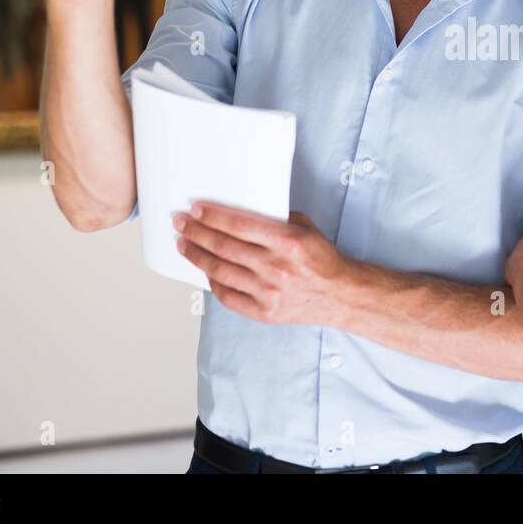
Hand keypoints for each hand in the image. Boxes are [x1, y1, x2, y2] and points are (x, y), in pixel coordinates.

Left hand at [173, 202, 348, 324]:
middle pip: (223, 247)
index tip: (196, 210)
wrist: (340, 294)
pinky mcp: (264, 313)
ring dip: (197, 256)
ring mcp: (268, 293)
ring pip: (220, 271)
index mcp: (287, 242)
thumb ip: (275, 220)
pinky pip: (228, 296)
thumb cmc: (321, 259)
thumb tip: (240, 211)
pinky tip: (205, 270)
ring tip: (184, 245)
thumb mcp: (305, 228)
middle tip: (182, 224)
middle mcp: (276, 268)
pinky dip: (212, 282)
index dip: (213, 217)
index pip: (239, 225)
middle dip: (197, 233)